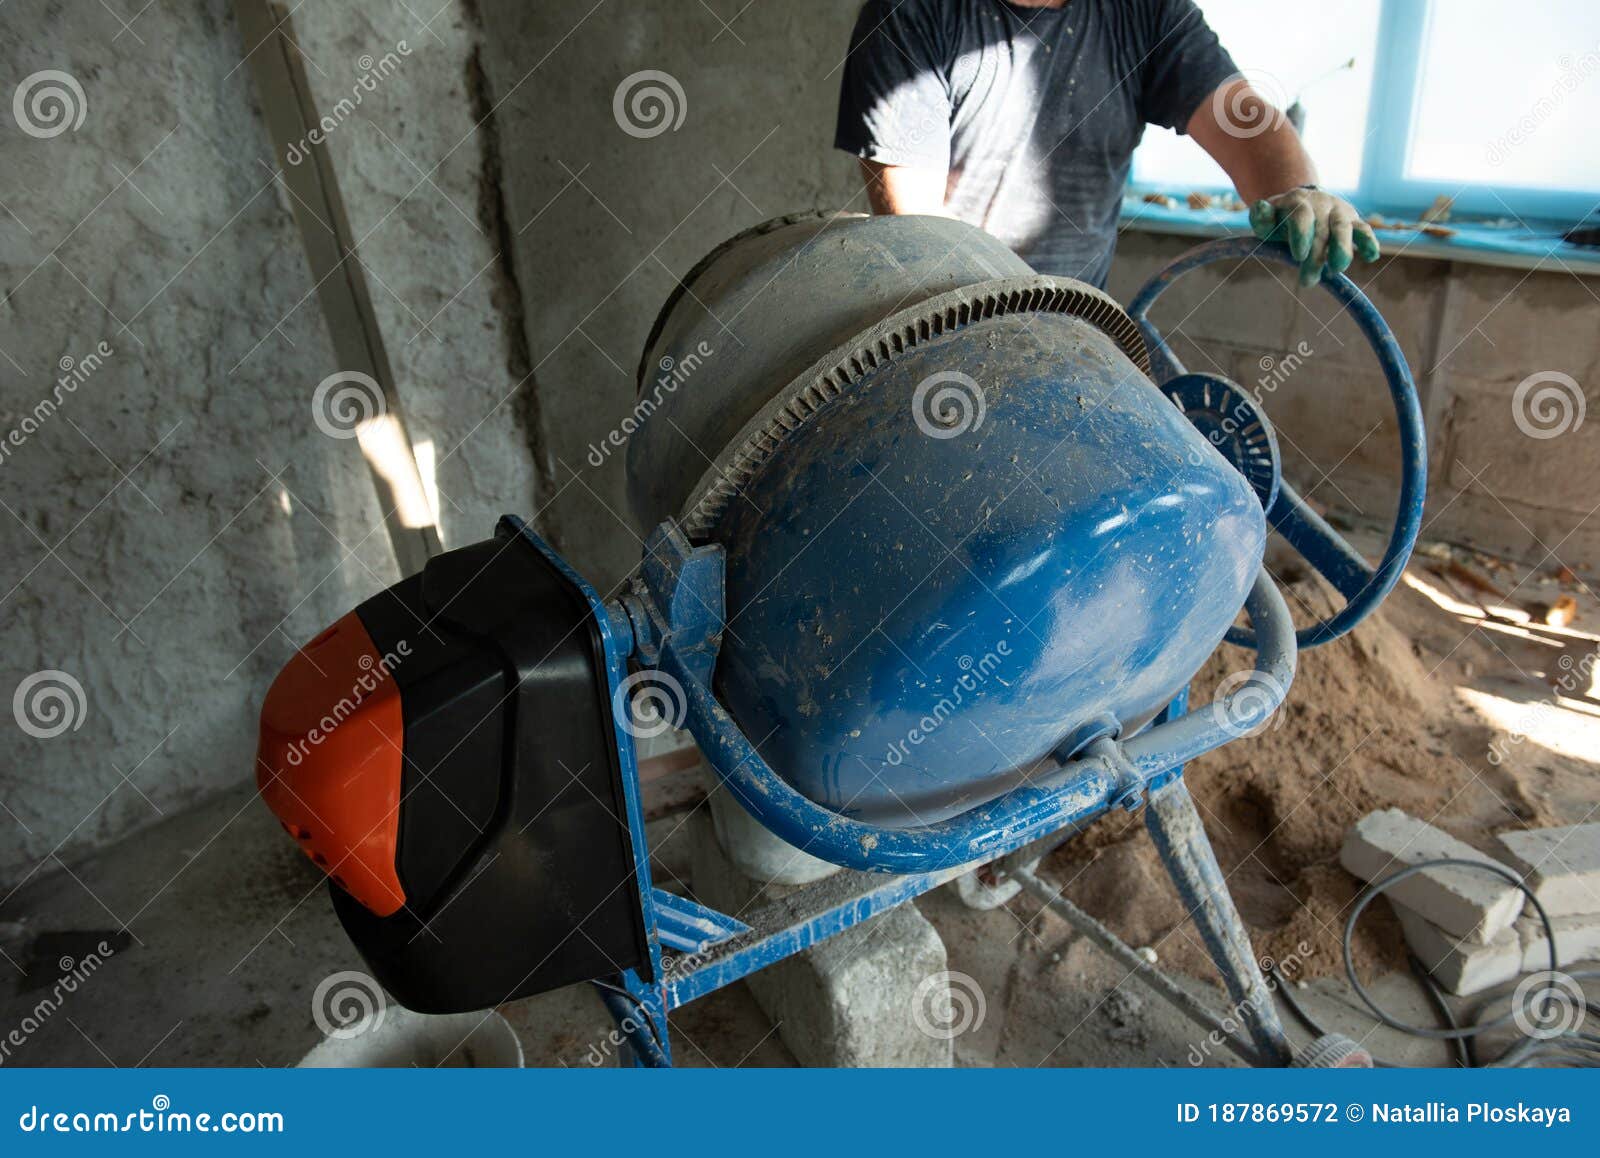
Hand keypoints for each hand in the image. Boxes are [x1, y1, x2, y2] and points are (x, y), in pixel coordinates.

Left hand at [1249, 187, 1379, 286]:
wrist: (1302, 202)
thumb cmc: (1280, 219)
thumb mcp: (1266, 218)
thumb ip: (1261, 217)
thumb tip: (1260, 209)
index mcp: (1297, 201)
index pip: (1301, 215)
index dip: (1301, 234)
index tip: (1298, 256)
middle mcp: (1321, 203)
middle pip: (1322, 228)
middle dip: (1316, 255)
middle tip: (1308, 281)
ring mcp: (1339, 211)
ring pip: (1344, 227)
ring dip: (1343, 248)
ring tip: (1338, 269)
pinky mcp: (1353, 220)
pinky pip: (1364, 229)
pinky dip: (1369, 242)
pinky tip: (1371, 256)